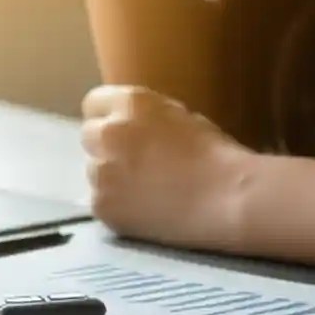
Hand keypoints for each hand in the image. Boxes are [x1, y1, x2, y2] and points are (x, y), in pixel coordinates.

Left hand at [81, 85, 253, 250]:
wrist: (226, 200)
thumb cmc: (216, 156)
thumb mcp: (181, 116)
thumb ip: (148, 116)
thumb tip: (133, 124)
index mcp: (130, 104)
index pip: (94, 103)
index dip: (108, 117)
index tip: (122, 131)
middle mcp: (108, 133)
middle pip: (89, 135)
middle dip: (106, 146)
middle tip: (133, 162)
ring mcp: (100, 172)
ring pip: (93, 170)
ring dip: (110, 176)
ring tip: (142, 190)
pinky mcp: (101, 206)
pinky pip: (99, 201)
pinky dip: (116, 205)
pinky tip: (142, 210)